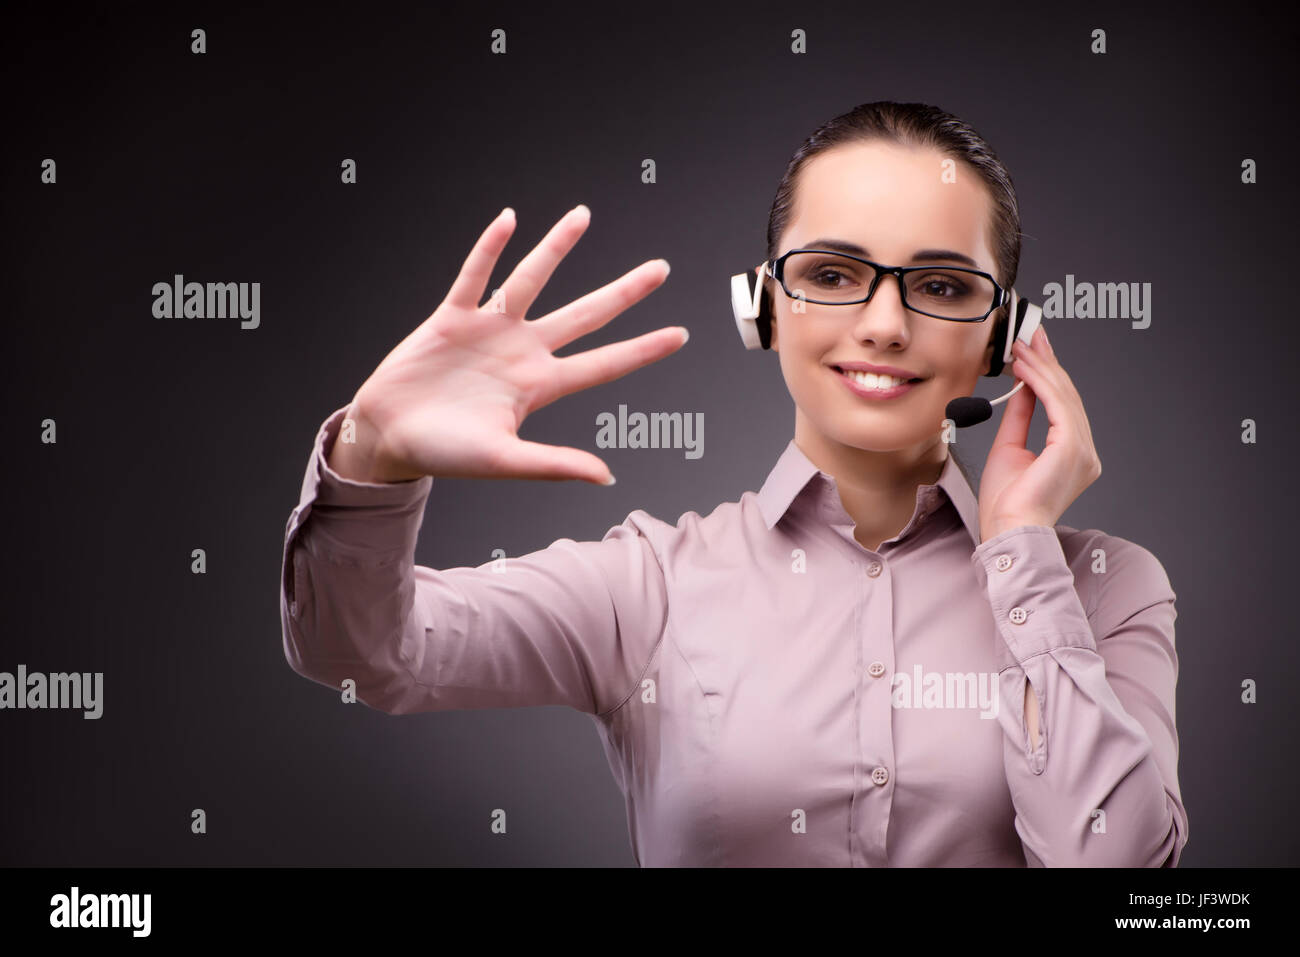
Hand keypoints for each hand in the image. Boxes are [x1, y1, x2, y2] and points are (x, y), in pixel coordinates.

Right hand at [331, 205, 686, 484]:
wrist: (388, 437)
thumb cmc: (444, 454)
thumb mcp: (503, 460)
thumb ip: (554, 464)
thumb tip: (606, 477)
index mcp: (539, 386)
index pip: (604, 363)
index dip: (642, 350)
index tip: (680, 335)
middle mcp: (522, 351)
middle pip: (585, 314)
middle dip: (624, 292)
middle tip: (661, 268)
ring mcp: (489, 330)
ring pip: (531, 280)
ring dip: (556, 248)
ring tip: (583, 216)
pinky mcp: (452, 317)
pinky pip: (475, 276)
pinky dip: (489, 248)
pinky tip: (509, 220)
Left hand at [977, 326, 1101, 542]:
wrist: (1006, 528)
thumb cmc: (1006, 502)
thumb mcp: (1010, 448)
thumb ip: (1020, 417)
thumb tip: (1021, 389)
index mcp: (1074, 455)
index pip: (1063, 406)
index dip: (1049, 375)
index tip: (1035, 350)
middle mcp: (1085, 452)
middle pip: (1067, 396)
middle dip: (1047, 363)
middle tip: (1032, 336)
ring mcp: (1083, 450)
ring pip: (1063, 397)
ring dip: (1041, 368)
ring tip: (1023, 347)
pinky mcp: (1072, 447)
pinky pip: (1057, 405)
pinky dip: (1039, 382)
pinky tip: (1024, 367)